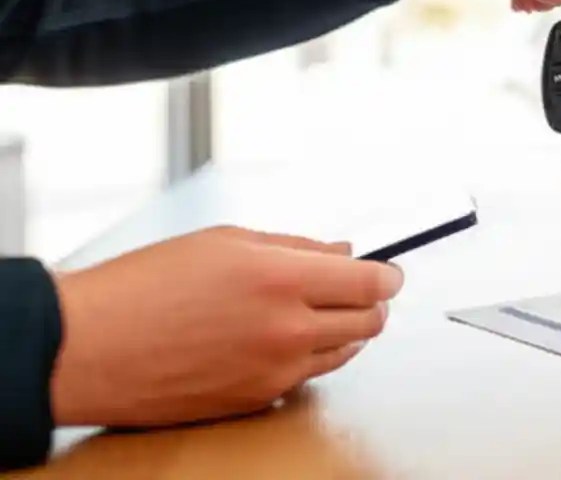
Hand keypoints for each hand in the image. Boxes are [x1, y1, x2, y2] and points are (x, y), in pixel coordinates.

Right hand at [50, 226, 402, 426]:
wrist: (89, 348)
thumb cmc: (146, 287)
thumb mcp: (225, 242)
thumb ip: (296, 247)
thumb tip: (342, 253)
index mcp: (282, 281)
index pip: (372, 282)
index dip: (388, 276)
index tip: (390, 272)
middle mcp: (287, 330)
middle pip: (370, 322)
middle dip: (372, 303)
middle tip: (356, 289)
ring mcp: (275, 372)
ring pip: (344, 352)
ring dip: (343, 331)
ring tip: (313, 311)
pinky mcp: (258, 400)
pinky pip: (307, 376)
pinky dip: (307, 356)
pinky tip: (280, 339)